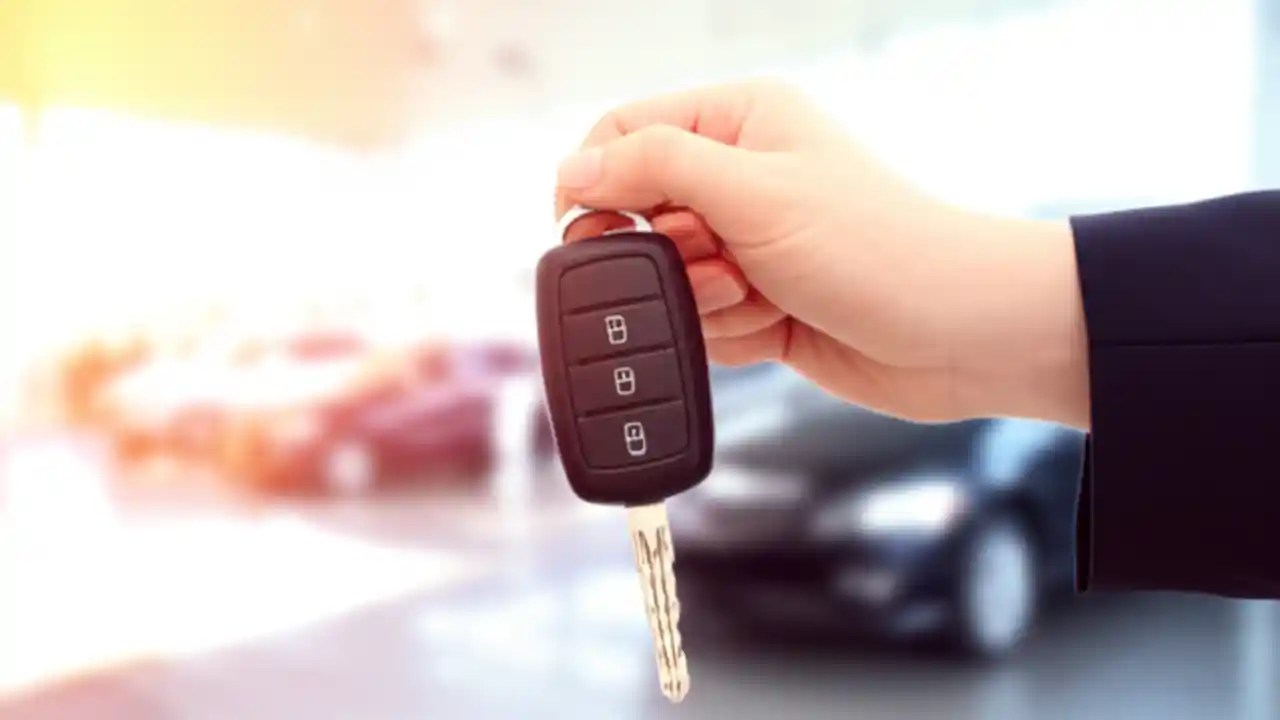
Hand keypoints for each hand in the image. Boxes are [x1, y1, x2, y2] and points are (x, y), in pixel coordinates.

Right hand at [555, 81, 1088, 426]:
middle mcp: (741, 177)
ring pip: (667, 277)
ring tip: (763, 292)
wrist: (959, 336)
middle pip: (639, 213)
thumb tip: (571, 169)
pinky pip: (700, 321)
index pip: (626, 132)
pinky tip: (778, 321)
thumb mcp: (754, 192)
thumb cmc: (878, 248)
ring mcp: (750, 244)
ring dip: (705, 297)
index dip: (597, 180)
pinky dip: (729, 330)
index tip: (590, 226)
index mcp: (740, 121)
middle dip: (668, 252)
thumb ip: (654, 168)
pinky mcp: (760, 302)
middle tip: (717, 258)